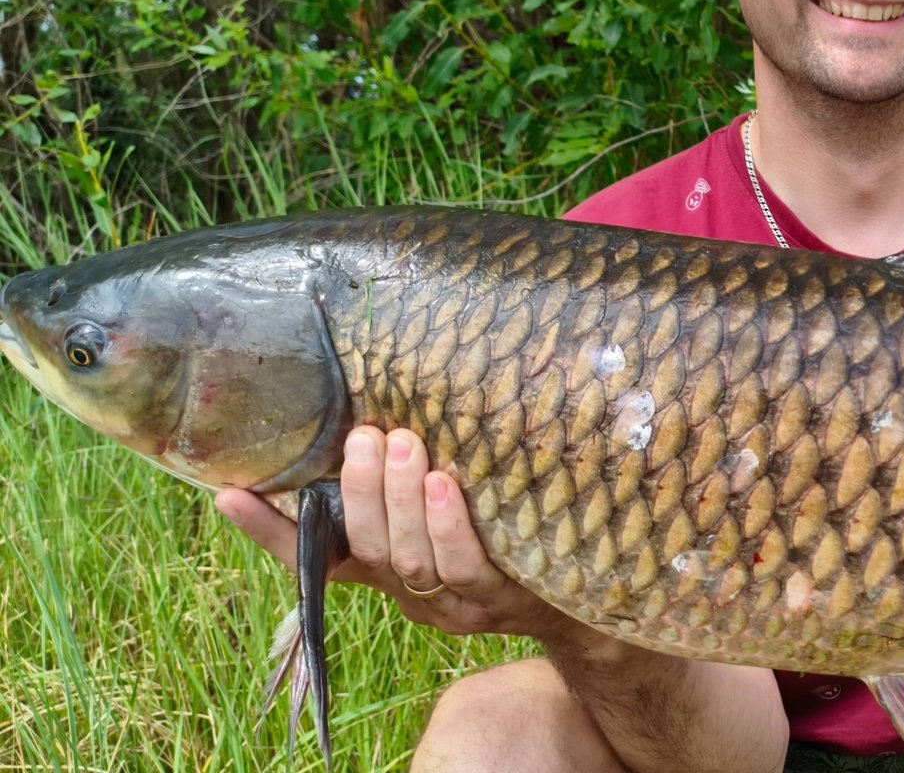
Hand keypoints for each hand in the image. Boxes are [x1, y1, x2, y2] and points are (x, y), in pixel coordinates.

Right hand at [216, 426, 583, 643]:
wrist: (577, 596)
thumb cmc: (497, 532)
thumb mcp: (441, 508)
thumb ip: (404, 476)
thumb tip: (371, 403)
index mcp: (381, 568)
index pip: (310, 555)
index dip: (267, 530)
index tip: (227, 492)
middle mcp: (405, 588)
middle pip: (365, 545)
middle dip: (359, 489)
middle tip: (362, 435)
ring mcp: (450, 599)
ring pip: (408, 555)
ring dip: (400, 498)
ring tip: (401, 443)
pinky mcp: (497, 597)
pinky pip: (466, 564)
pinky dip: (450, 524)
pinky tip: (446, 485)